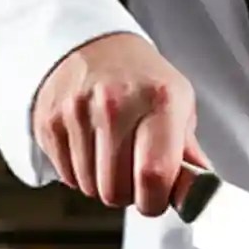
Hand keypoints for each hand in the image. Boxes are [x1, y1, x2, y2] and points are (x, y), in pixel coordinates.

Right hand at [32, 32, 209, 215]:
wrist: (95, 46)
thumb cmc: (144, 80)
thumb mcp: (180, 104)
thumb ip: (190, 153)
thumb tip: (199, 194)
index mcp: (159, 101)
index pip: (153, 175)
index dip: (155, 201)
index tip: (158, 199)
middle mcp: (114, 104)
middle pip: (117, 190)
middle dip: (130, 195)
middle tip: (136, 174)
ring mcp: (76, 112)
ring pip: (90, 188)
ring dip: (105, 184)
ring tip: (114, 156)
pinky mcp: (48, 122)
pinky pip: (68, 177)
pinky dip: (82, 175)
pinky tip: (92, 150)